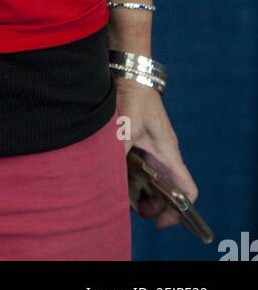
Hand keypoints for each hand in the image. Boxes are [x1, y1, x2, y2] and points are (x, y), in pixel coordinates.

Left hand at [115, 78, 197, 228]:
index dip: (177, 210)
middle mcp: (163, 153)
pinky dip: (128, 174)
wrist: (129, 69)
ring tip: (118, 196)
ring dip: (139, 190)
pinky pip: (139, 164)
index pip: (186, 190)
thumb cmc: (132, 96)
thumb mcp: (123, 128)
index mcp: (168, 153)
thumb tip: (104, 177)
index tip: (157, 220)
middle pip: (167, 190)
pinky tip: (110, 175)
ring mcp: (151, 146)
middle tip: (133, 210)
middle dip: (153, 205)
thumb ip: (116, 153)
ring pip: (152, 178)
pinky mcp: (139, 138)